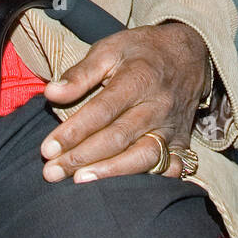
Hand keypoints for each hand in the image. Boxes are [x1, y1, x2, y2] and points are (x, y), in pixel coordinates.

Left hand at [39, 21, 208, 182]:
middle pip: (118, 137)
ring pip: (142, 156)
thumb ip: (80, 73)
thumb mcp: (110, 49)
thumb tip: (51, 93)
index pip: (102, 110)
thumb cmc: (142, 52)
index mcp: (138, 78)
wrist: (189, 54)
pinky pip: (168, 166)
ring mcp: (171, 126)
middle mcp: (157, 105)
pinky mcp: (181, 141)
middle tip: (52, 172)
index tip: (48, 149)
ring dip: (110, 172)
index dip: (74, 132)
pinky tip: (126, 189)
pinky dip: (151, 180)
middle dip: (82, 157)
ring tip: (80, 181)